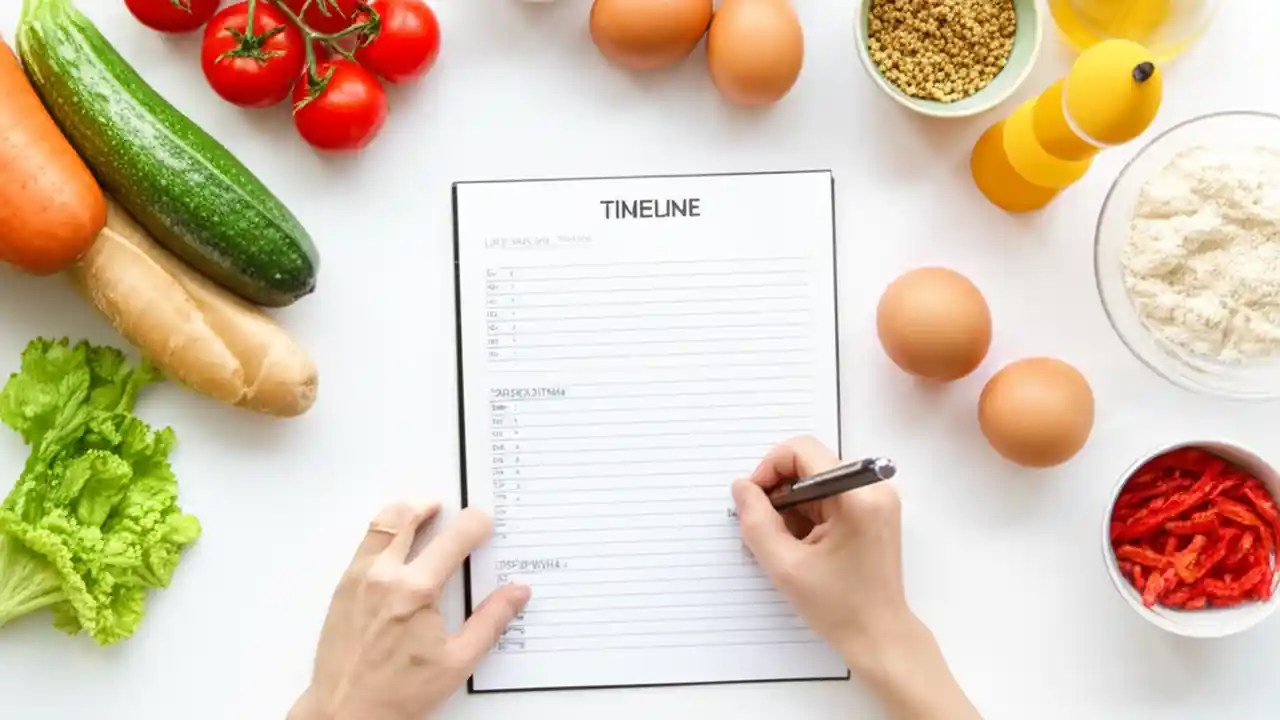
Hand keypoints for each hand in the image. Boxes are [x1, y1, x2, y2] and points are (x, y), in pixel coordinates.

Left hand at [289, 502, 530, 719]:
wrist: (347, 712)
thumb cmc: (401, 692)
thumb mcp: (458, 661)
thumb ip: (491, 621)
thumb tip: (517, 593)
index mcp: (416, 591)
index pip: (454, 538)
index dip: (474, 524)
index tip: (483, 523)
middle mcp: (383, 576)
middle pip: (406, 517)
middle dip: (430, 508)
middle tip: (444, 510)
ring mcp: (357, 579)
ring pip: (379, 526)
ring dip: (402, 516)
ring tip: (417, 519)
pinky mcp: (341, 589)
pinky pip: (363, 547)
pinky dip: (382, 538)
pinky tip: (394, 552)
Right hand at [733, 437, 979, 719]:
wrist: (879, 636)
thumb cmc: (838, 606)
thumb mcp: (785, 565)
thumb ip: (756, 521)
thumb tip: (741, 487)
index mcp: (858, 495)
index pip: (803, 450)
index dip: (769, 468)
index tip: (754, 500)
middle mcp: (874, 487)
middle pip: (810, 464)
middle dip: (780, 492)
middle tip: (766, 529)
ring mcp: (876, 499)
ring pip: (816, 481)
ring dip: (792, 506)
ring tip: (784, 544)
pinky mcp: (873, 512)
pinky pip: (829, 496)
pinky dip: (807, 514)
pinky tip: (801, 545)